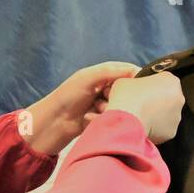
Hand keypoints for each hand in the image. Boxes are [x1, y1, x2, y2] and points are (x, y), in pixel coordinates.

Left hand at [22, 61, 141, 154]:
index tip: (139, 84)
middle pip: (127, 88)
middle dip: (120, 94)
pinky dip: (104, 116)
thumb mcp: (88, 78)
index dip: (135, 76)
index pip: (127, 70)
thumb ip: (110, 72)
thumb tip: (134, 71)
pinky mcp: (104, 117)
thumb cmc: (68, 96)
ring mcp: (106, 102)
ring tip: (96, 108)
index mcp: (103, 73)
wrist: (54, 122)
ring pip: (122, 104)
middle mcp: (106, 86)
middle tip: (106, 96)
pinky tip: (91, 117)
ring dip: (110, 106)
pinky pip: (114, 116)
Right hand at [103, 71, 183, 143]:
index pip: (164, 80)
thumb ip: (138, 81)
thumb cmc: (127, 98)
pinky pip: (164, 128)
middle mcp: (179, 98)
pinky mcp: (171, 132)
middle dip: (158, 101)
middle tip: (142, 104)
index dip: (152, 85)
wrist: (126, 121)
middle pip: (169, 98)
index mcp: (171, 80)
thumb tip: (136, 87)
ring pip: (168, 114)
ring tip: (142, 116)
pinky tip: (144, 125)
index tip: (144, 90)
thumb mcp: (127, 80)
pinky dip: (156, 128)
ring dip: (158, 115)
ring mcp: (176, 116)